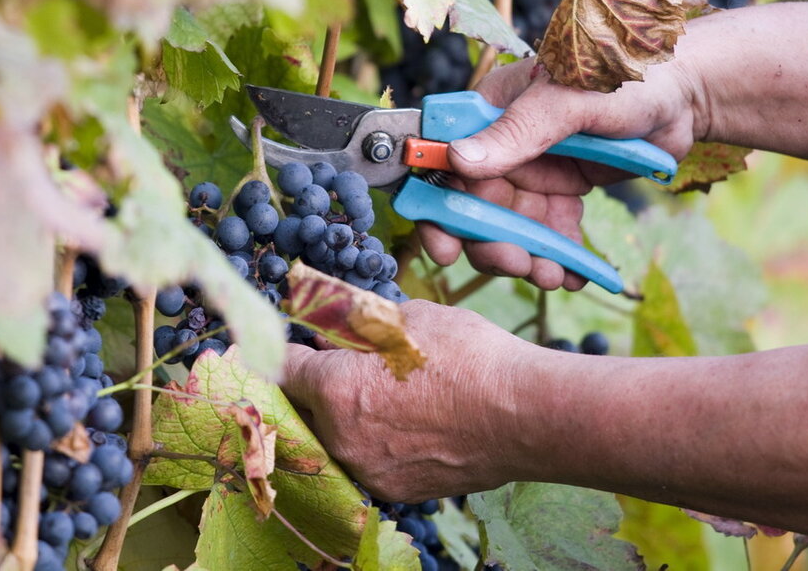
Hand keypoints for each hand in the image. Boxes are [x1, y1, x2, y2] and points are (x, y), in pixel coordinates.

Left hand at [281, 300, 534, 501]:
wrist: (523, 413)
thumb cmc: (468, 356)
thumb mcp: (408, 317)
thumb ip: (359, 322)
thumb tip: (336, 324)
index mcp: (334, 387)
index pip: (284, 367)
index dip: (291, 348)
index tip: (300, 343)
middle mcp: (340, 436)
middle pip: (303, 408)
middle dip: (314, 386)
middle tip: (339, 364)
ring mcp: (367, 469)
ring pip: (334, 439)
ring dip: (343, 416)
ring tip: (380, 394)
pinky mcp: (394, 490)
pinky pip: (367, 461)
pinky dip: (375, 442)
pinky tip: (405, 422)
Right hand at [417, 56, 699, 287]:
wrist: (684, 94)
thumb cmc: (624, 76)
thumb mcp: (568, 100)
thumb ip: (516, 131)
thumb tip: (457, 160)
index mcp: (489, 110)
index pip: (442, 159)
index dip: (435, 205)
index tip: (443, 246)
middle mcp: (503, 145)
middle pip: (473, 205)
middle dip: (489, 242)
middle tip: (516, 264)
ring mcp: (531, 172)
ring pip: (508, 227)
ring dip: (524, 258)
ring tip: (552, 276)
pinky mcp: (560, 193)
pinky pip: (548, 234)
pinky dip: (557, 259)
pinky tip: (575, 275)